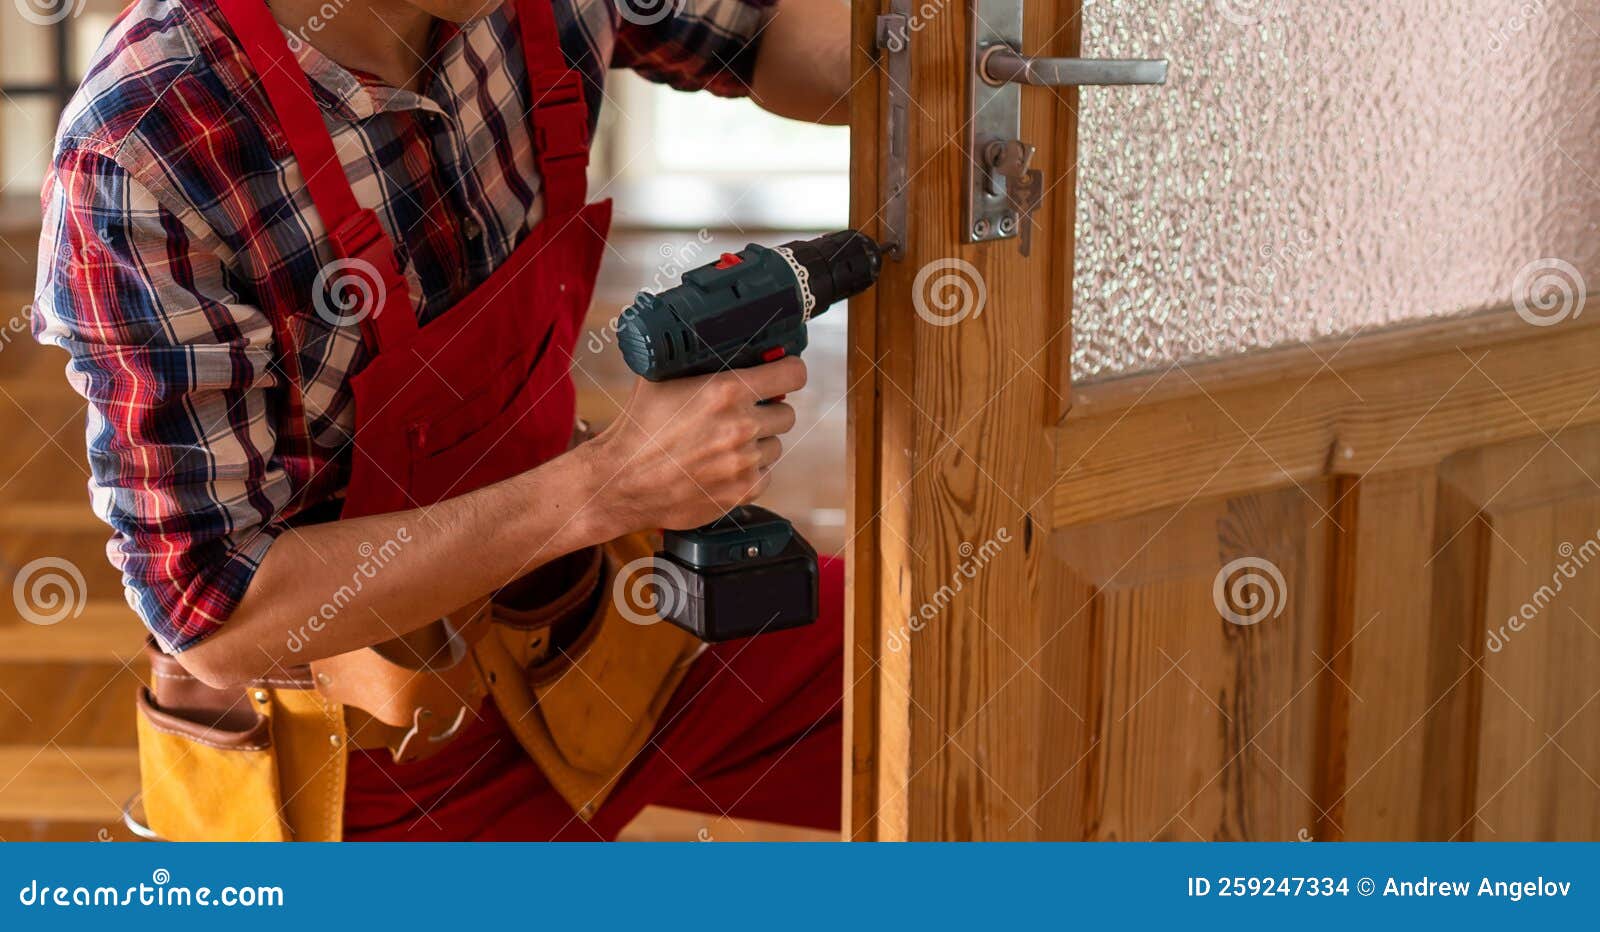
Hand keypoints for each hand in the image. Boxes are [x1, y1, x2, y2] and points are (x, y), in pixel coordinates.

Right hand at [587, 356, 806, 531]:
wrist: (623, 480)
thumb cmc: (639, 428)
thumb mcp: (661, 378)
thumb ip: (693, 359)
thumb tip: (710, 336)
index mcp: (726, 391)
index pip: (792, 375)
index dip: (790, 372)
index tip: (785, 374)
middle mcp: (741, 426)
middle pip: (787, 413)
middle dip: (769, 410)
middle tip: (747, 413)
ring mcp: (743, 462)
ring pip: (776, 446)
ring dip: (759, 442)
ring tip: (727, 443)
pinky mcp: (742, 491)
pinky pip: (766, 475)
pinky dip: (750, 471)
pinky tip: (724, 466)